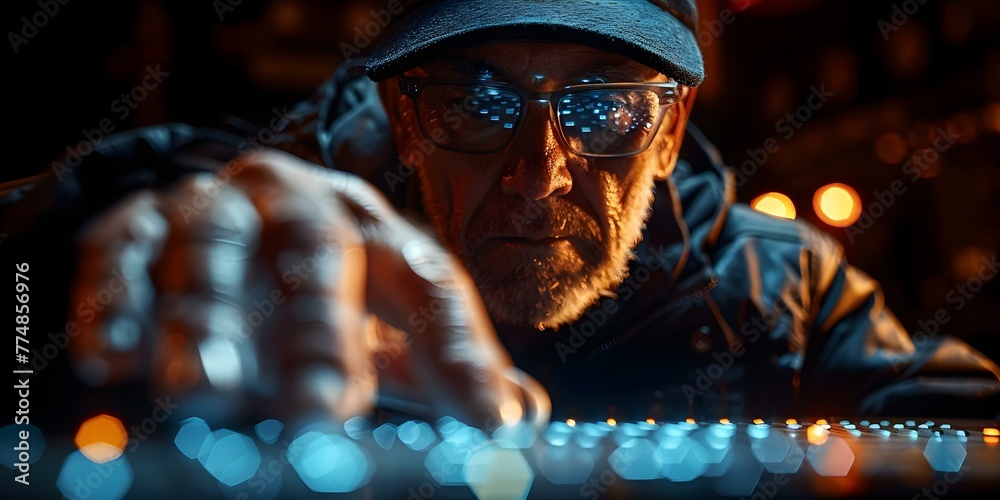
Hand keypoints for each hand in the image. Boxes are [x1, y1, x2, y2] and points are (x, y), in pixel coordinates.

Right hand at [67, 148, 549, 429]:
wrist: (231, 227)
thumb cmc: (326, 294)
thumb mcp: (388, 326)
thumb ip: (443, 365)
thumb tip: (526, 417)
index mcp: (377, 230)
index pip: (430, 284)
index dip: (460, 353)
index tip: (487, 423)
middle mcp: (302, 206)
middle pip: (317, 254)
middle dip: (319, 333)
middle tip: (323, 413)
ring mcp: (218, 207)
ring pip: (213, 250)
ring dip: (208, 320)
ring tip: (205, 393)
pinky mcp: (141, 222)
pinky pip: (124, 252)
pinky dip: (116, 302)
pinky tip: (115, 357)